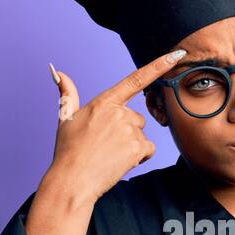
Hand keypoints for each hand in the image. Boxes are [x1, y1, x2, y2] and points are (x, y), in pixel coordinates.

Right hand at [44, 49, 186, 202]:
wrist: (72, 180)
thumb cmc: (68, 150)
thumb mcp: (66, 118)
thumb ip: (68, 93)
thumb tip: (57, 71)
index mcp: (103, 102)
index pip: (136, 79)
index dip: (159, 65)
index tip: (177, 54)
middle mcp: (119, 112)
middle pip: (137, 118)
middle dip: (127, 132)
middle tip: (106, 146)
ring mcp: (129, 129)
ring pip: (141, 135)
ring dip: (132, 146)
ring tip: (110, 155)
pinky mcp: (137, 147)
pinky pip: (149, 149)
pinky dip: (139, 157)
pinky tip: (120, 162)